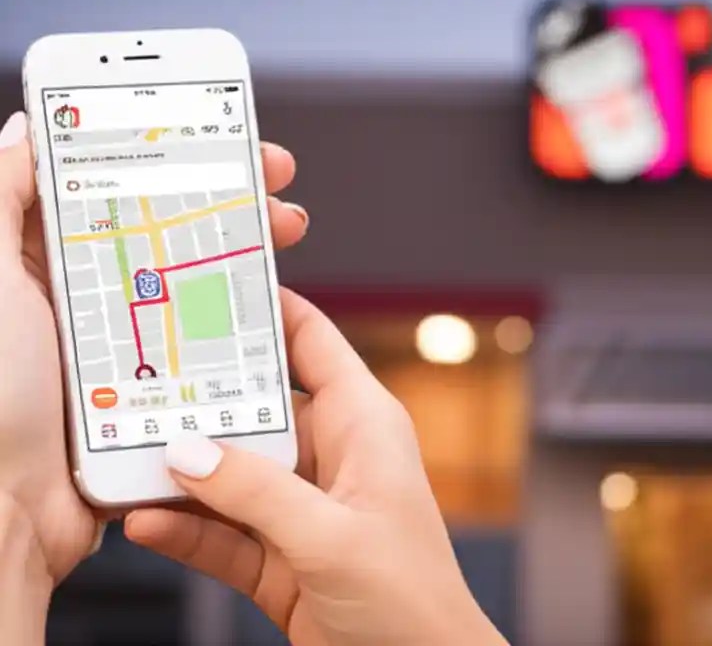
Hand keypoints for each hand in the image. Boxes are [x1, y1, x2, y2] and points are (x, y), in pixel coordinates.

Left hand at [0, 111, 309, 581]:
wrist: (11, 511)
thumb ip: (3, 199)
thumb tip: (26, 129)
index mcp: (45, 264)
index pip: (116, 187)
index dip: (168, 151)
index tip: (216, 129)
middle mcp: (90, 297)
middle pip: (173, 227)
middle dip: (228, 195)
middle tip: (272, 180)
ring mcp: (130, 344)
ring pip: (202, 281)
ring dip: (248, 253)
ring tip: (283, 236)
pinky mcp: (160, 390)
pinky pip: (213, 345)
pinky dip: (247, 323)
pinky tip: (271, 308)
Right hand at [125, 289, 506, 645]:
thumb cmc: (412, 599)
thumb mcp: (332, 537)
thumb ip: (258, 493)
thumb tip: (192, 452)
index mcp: (365, 426)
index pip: (314, 344)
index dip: (269, 311)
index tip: (214, 286)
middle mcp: (332, 458)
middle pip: (256, 410)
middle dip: (202, 402)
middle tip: (140, 387)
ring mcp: (302, 509)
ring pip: (230, 474)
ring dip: (182, 474)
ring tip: (126, 461)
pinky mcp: (278, 558)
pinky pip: (221, 532)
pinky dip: (187, 530)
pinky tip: (148, 524)